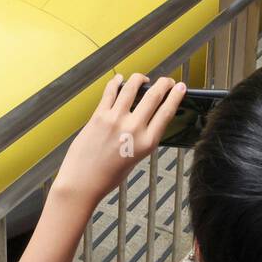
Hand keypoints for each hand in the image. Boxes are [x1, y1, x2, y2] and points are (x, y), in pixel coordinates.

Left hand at [50, 74, 186, 213]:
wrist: (82, 182)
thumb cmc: (107, 176)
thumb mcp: (136, 158)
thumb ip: (142, 138)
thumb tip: (144, 116)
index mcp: (146, 143)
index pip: (167, 112)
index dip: (176, 95)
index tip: (180, 87)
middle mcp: (133, 129)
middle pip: (153, 96)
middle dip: (163, 83)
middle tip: (167, 80)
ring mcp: (115, 120)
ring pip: (131, 88)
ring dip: (140, 78)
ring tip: (142, 78)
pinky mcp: (98, 116)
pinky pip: (110, 92)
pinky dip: (116, 82)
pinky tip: (119, 79)